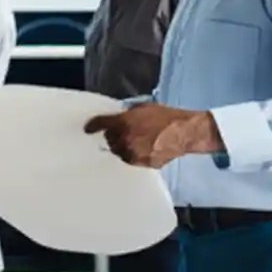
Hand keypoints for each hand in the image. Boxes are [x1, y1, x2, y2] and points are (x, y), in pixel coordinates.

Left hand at [84, 103, 213, 167]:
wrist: (183, 132)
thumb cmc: (166, 117)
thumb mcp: (144, 108)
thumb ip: (128, 114)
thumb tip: (120, 118)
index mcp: (123, 122)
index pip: (101, 124)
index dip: (93, 126)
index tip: (88, 129)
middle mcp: (125, 139)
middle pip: (110, 140)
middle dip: (114, 136)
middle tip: (125, 132)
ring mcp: (133, 153)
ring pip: (120, 152)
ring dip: (123, 147)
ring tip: (137, 140)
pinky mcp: (142, 163)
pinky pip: (132, 159)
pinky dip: (134, 154)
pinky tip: (145, 148)